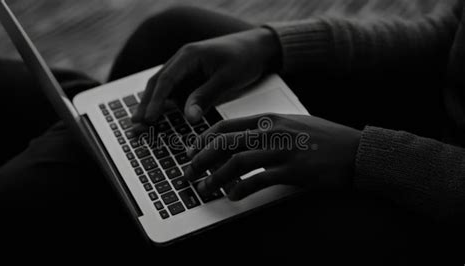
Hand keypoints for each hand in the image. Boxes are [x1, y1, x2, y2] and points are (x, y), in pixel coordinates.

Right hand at [132, 28, 279, 124]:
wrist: (257, 48)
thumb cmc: (243, 58)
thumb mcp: (226, 78)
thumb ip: (206, 96)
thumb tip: (188, 117)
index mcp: (188, 56)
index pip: (166, 80)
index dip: (155, 101)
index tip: (148, 119)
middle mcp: (182, 61)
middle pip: (157, 83)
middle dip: (145, 104)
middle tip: (135, 125)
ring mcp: (185, 69)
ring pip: (163, 89)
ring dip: (152, 106)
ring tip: (141, 125)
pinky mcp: (190, 78)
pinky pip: (175, 92)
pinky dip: (166, 105)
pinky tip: (160, 119)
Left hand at [184, 114, 360, 200]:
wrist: (355, 150)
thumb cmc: (324, 138)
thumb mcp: (293, 124)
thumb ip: (268, 129)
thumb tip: (242, 140)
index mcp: (270, 119)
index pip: (227, 126)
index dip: (204, 139)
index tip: (192, 151)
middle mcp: (273, 131)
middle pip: (225, 143)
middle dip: (201, 159)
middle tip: (188, 172)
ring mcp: (283, 150)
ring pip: (237, 162)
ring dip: (215, 177)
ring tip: (205, 188)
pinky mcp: (293, 170)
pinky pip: (259, 180)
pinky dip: (241, 190)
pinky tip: (233, 196)